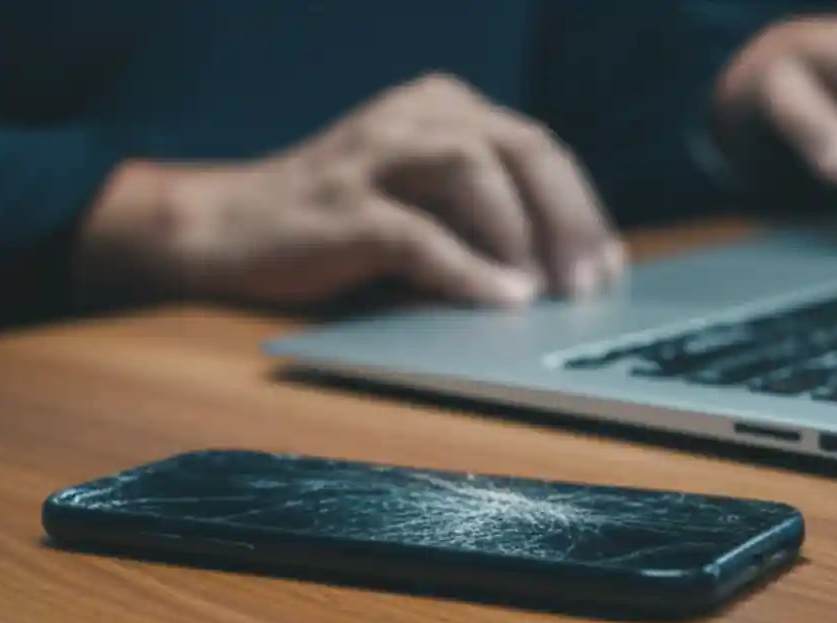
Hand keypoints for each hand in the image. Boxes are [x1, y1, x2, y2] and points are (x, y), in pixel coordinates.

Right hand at [76, 74, 622, 308]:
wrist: (223, 229)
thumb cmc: (339, 223)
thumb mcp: (425, 202)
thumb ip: (486, 215)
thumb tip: (567, 270)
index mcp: (445, 108)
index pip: (538, 148)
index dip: (584, 207)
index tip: (612, 264)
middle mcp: (416, 115)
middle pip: (523, 148)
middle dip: (570, 218)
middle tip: (594, 283)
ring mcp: (376, 154)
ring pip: (478, 172)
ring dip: (526, 234)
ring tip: (553, 291)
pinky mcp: (342, 206)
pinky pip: (421, 235)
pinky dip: (470, 271)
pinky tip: (503, 300)